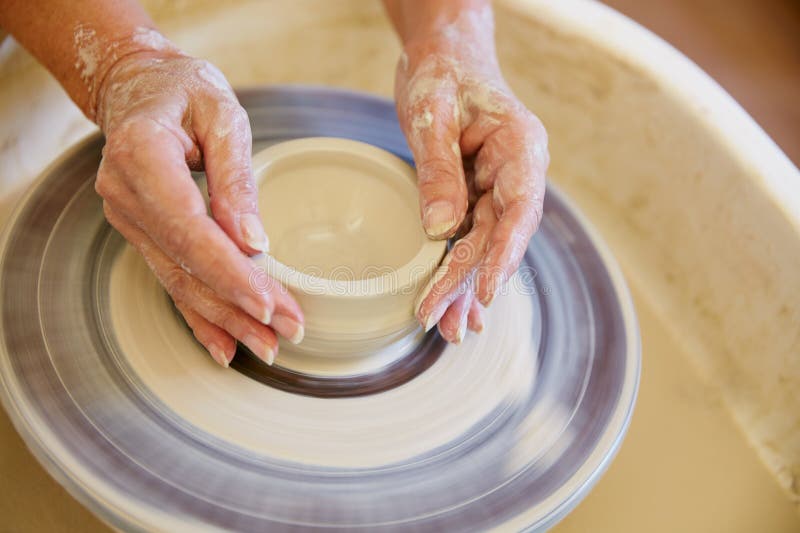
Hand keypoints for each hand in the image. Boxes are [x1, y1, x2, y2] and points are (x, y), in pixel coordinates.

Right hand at [94, 43, 302, 366]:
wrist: (136, 85)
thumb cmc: (184, 91)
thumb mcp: (222, 116)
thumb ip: (236, 180)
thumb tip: (253, 244)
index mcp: (142, 156)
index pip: (190, 230)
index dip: (230, 273)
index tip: (269, 305)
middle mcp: (125, 196)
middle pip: (186, 266)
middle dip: (238, 307)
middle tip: (287, 334)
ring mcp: (129, 219)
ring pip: (179, 281)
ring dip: (225, 320)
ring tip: (268, 347)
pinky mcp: (141, 233)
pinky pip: (171, 279)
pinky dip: (199, 316)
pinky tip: (224, 348)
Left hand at [394, 6, 548, 342]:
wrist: (443, 56)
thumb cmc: (440, 72)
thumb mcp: (431, 112)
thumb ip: (438, 169)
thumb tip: (441, 231)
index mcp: (520, 146)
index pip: (520, 209)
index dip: (505, 254)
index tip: (486, 290)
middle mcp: (517, 173)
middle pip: (499, 238)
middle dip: (469, 282)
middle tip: (439, 321)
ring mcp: (499, 187)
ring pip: (485, 246)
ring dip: (465, 288)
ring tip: (446, 329)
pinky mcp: (477, 196)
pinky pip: (471, 239)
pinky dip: (459, 272)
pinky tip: (455, 307)